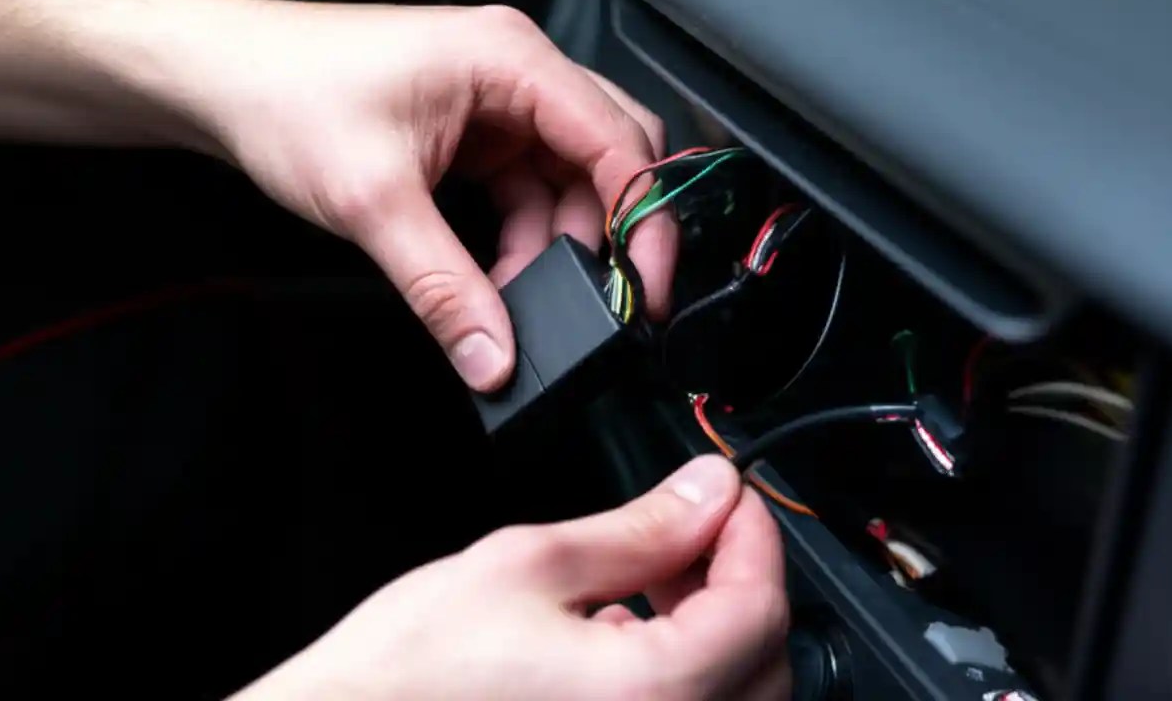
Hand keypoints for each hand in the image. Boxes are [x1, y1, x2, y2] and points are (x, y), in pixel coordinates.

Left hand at [162, 0, 673, 390]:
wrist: (224, 80)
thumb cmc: (287, 92)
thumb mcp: (374, 201)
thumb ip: (443, 287)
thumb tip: (492, 353)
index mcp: (509, 61)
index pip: (618, 139)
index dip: (644, 218)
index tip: (644, 284)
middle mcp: (516, 76)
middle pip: (607, 158)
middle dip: (610, 236)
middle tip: (609, 303)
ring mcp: (498, 107)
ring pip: (569, 185)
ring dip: (559, 250)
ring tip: (527, 307)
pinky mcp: (476, 138)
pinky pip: (527, 195)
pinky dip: (525, 244)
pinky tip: (500, 286)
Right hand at [228, 455, 790, 700]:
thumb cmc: (409, 676)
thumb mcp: (527, 565)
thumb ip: (638, 529)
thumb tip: (705, 492)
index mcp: (653, 695)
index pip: (758, 603)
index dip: (752, 530)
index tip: (728, 491)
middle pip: (762, 656)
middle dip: (737, 578)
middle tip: (691, 526)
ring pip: (734, 694)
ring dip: (714, 628)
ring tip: (651, 579)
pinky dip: (683, 673)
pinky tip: (623, 640)